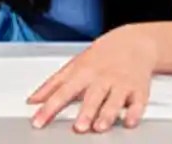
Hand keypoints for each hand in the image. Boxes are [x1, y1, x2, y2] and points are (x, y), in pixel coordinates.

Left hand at [28, 24, 156, 132]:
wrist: (132, 43)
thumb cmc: (99, 57)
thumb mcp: (72, 66)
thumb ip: (52, 85)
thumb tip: (33, 100)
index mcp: (82, 73)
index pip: (61, 92)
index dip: (49, 108)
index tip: (38, 121)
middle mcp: (101, 78)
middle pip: (92, 97)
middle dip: (85, 113)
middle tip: (78, 128)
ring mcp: (121, 84)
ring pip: (114, 101)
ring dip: (107, 115)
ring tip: (99, 128)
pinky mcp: (139, 90)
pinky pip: (138, 103)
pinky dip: (135, 113)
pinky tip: (129, 122)